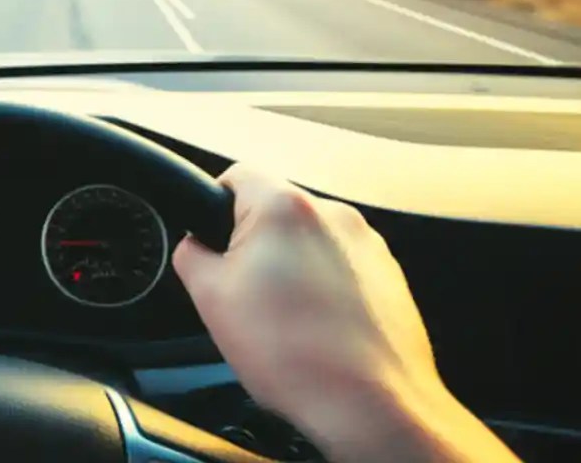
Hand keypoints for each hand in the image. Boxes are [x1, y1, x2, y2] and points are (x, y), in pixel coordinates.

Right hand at [173, 164, 516, 462]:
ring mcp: (367, 245)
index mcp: (284, 207)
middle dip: (254, 247)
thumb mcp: (210, 300)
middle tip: (244, 295)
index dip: (214, 207)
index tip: (213, 242)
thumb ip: (191, 256)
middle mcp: (333, 214)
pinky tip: (315, 331)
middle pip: (274, 211)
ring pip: (308, 243)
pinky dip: (324, 291)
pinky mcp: (389, 275)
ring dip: (291, 270)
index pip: (235, 175)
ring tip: (284, 322)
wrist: (370, 406)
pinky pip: (341, 269)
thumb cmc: (296, 357)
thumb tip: (194, 247)